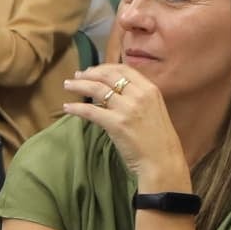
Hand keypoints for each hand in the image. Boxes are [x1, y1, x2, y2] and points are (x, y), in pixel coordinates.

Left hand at [58, 62, 187, 186]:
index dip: (104, 68)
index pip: (123, 69)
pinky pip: (90, 111)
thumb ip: (138, 98)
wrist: (163, 161)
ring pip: (97, 89)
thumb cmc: (158, 140)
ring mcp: (127, 108)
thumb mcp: (153, 110)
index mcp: (150, 89)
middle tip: (76, 76)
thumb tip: (115, 91)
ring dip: (78, 86)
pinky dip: (76, 108)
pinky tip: (67, 108)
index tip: (92, 71)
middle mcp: (139, 95)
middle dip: (89, 74)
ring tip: (67, 86)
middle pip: (108, 75)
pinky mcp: (116, 124)